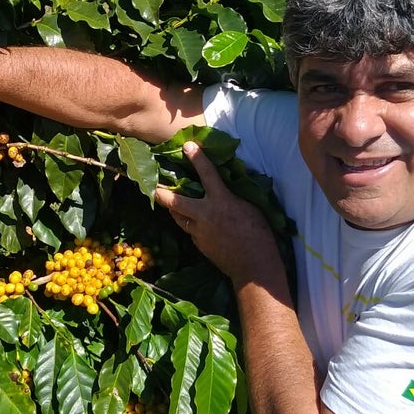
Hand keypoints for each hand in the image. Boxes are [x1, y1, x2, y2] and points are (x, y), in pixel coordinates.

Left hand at [154, 142, 281, 284]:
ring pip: (179, 218)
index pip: (207, 174)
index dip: (197, 159)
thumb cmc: (259, 235)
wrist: (253, 267)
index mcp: (221, 202)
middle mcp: (205, 215)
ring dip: (174, 210)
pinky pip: (190, 231)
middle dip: (162, 194)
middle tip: (153, 187)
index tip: (188, 146)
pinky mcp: (199, 245)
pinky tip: (194, 225)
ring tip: (169, 204)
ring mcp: (199, 232)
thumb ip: (233, 198)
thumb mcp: (250, 209)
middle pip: (176, 202)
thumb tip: (227, 191)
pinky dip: (190, 226)